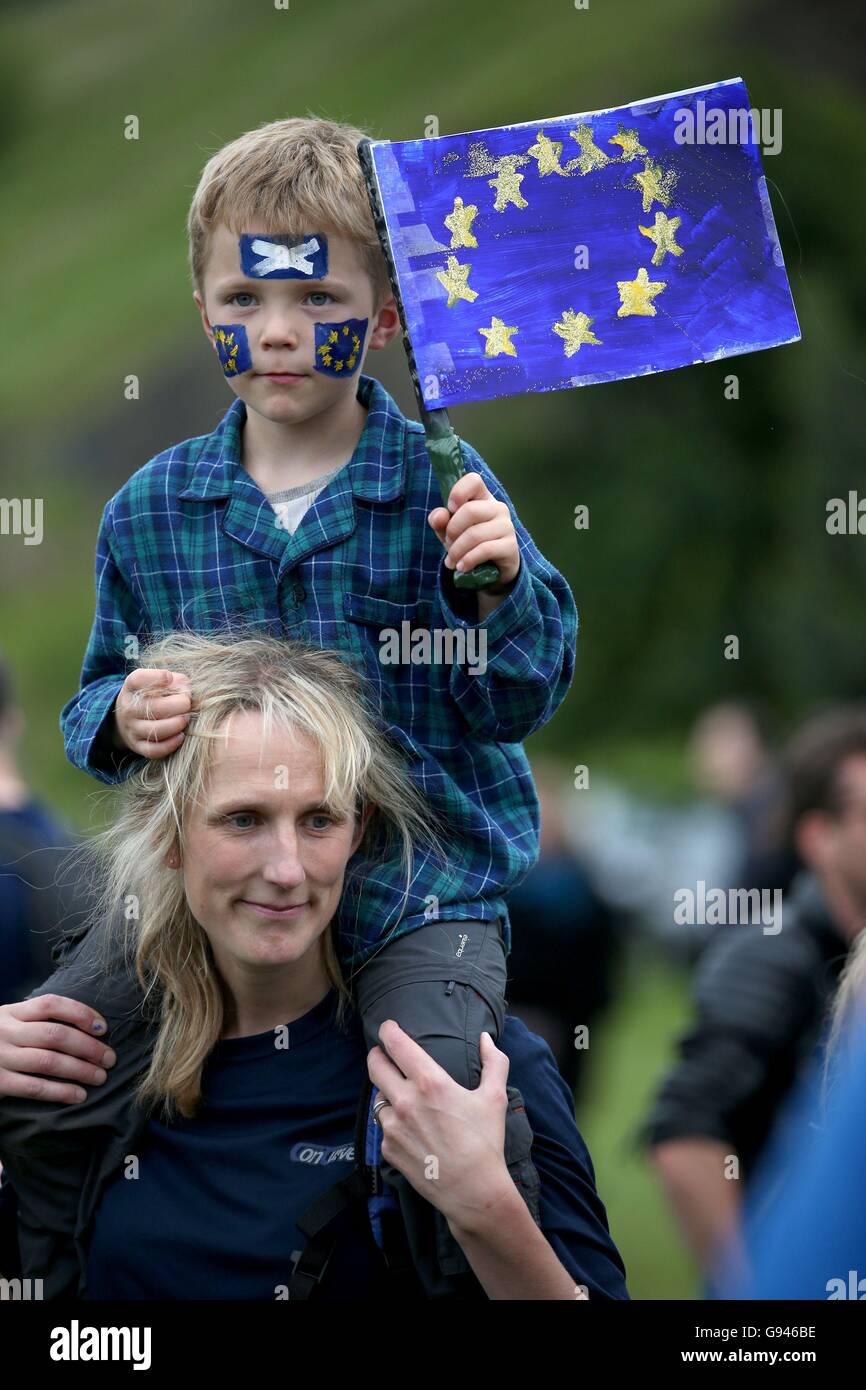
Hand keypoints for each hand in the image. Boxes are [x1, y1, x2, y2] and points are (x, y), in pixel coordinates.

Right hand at [0, 996, 116, 1103]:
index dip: (81, 1013)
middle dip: (89, 1047)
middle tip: (110, 1059)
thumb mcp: (9, 1022)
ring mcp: (0, 1057)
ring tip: (100, 1077)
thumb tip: (89, 1025)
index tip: (103, 1028)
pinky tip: (78, 1095)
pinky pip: (34, 1087)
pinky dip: (60, 1092)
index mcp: (11, 1012)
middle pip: (55, 1035)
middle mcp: (5, 1031)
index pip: (51, 1004)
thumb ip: (36, 1020)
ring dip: (80, 1070)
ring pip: (49, 1062)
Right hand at [113, 668, 191, 758]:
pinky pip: (153, 750)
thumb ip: (176, 682)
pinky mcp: (137, 746)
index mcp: (132, 687)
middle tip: (187, 704)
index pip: (137, 679)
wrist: (127, 719)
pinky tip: (181, 736)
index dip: (155, 677)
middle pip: (153, 707)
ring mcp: (132, 728)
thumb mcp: (159, 683)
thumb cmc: (152, 696)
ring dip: (175, 724)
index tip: (169, 677)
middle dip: (177, 705)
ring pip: (154, 730)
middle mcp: (128, 708)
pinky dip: (170, 745)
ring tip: (185, 718)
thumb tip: (187, 691)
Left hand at [367, 1023, 515, 1233]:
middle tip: (385, 1054)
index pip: (396, 1045)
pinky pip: (384, 1127)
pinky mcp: (388, 1149)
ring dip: (387, 1092)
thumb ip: (493, 1061)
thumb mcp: (495, 1097)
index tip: (387, 1027)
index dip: (388, 1031)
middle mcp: (405, 1101)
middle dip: (377, 1055)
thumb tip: (486, 1039)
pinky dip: (394, 1122)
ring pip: (378, 1098)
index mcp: (429, 1082)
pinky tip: (411, 1128)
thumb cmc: (485, 1142)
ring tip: (403, 1097)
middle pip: (375, 1066)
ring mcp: (393, 1127)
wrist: (473, 1191)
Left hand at [428, 473, 520, 589]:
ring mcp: (506, 526)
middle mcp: (497, 508)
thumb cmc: (469, 544)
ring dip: (457, 550)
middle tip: (448, 543)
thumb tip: (439, 516)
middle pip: (470, 510)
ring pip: (475, 534)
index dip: (458, 492)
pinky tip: (462, 567)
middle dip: (452, 531)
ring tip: (452, 561)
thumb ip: (440, 521)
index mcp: (482, 497)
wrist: (491, 570)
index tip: (450, 508)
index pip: (473, 480)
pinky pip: (485, 550)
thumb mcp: (450, 531)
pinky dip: (468, 560)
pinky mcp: (510, 546)